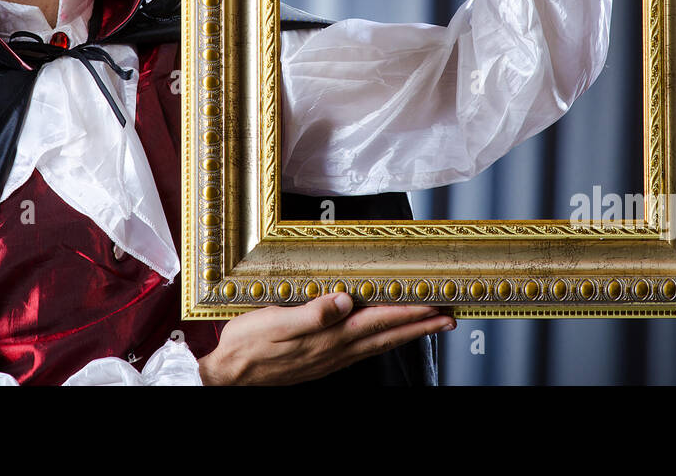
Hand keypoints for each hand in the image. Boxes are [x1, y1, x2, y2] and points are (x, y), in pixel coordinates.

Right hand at [196, 292, 454, 385]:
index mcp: (328, 336)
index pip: (378, 320)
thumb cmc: (246, 344)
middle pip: (387, 335)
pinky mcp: (320, 362)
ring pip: (378, 345)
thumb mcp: (274, 322)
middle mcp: (334, 350)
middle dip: (420, 325)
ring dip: (407, 334)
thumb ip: (312, 314)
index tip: (435, 303)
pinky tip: (385, 339)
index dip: (408, 311)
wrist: (226, 374)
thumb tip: (344, 301)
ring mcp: (329, 359)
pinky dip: (382, 342)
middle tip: (449, 316)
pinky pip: (362, 351)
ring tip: (430, 325)